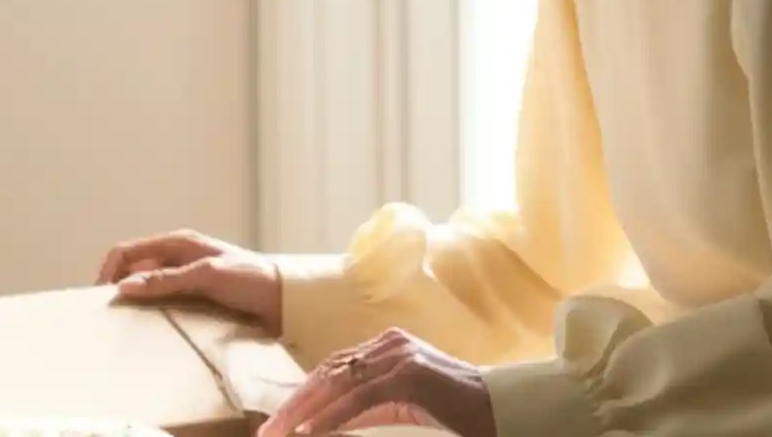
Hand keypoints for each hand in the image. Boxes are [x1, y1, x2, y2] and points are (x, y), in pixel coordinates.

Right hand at [96, 229, 281, 334]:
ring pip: (146, 289)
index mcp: (179, 243)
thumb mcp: (208, 276)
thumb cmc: (252, 279)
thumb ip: (167, 279)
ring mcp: (185, 278)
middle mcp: (178, 259)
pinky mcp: (194, 297)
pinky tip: (150, 330)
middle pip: (134, 270)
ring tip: (125, 327)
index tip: (99, 300)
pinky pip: (163, 303)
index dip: (108, 272)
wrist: (284, 299)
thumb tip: (124, 286)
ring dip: (135, 304)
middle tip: (107, 318)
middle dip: (117, 289)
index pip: (127, 251)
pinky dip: (151, 314)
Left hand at [257, 328, 496, 436]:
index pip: (332, 368)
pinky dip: (331, 417)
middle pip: (328, 371)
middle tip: (267, 432)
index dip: (302, 397)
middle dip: (294, 405)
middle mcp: (391, 344)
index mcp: (389, 347)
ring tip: (278, 435)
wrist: (505, 410)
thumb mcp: (403, 408)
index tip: (277, 425)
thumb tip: (325, 427)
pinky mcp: (411, 374)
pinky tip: (309, 434)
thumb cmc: (458, 415)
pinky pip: (360, 397)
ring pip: (338, 381)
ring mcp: (401, 355)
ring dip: (304, 412)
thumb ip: (368, 408)